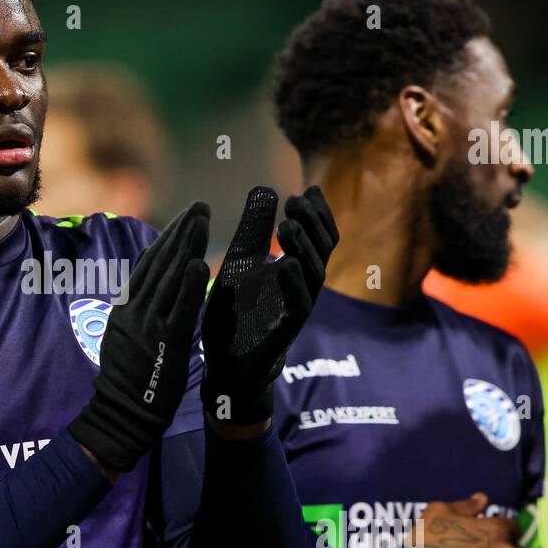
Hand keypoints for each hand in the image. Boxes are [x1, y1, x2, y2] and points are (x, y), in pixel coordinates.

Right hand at [68, 202, 209, 471]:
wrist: (119, 417)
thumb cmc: (128, 385)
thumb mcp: (126, 339)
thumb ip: (136, 312)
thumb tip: (148, 286)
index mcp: (125, 310)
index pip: (148, 265)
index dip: (167, 239)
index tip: (185, 218)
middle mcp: (134, 311)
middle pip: (160, 263)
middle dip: (181, 231)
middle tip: (200, 206)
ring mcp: (148, 326)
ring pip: (170, 278)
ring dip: (188, 245)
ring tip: (203, 219)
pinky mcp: (164, 344)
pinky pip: (179, 310)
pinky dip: (189, 286)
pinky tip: (200, 265)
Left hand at [200, 185, 337, 426]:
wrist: (226, 359)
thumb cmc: (238, 310)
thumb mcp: (242, 261)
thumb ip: (254, 229)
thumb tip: (266, 188)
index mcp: (296, 268)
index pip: (318, 236)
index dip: (318, 213)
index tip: (309, 189)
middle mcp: (302, 286)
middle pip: (321, 251)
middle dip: (312, 224)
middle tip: (295, 200)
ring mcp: (296, 308)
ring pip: (313, 275)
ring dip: (303, 248)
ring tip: (287, 225)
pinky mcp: (284, 330)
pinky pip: (299, 306)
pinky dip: (294, 284)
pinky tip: (284, 264)